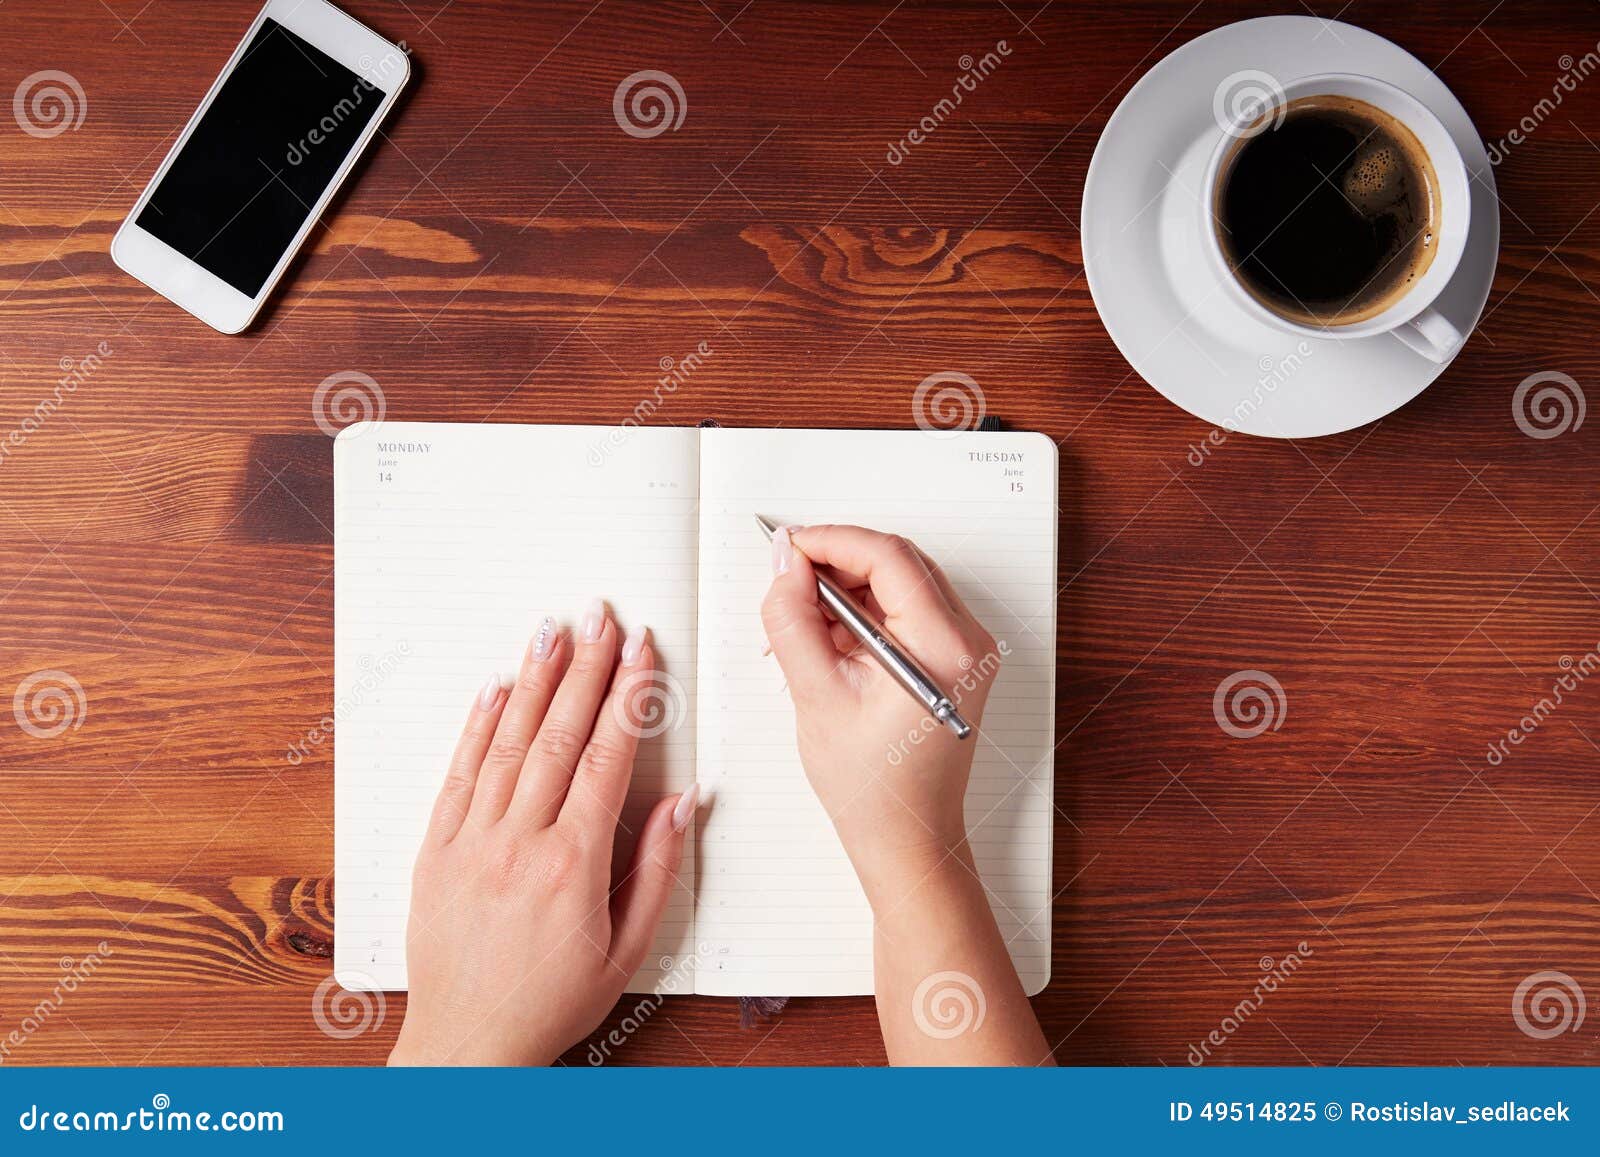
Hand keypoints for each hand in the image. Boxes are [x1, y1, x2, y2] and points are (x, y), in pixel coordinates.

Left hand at [389, 602, 696, 1066]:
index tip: (643, 653)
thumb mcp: (627, 949)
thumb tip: (680, 802)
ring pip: (506, 742)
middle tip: (602, 617)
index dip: (628, 697)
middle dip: (586, 668)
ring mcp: (471, 841)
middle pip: (558, 735)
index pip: (606, 758)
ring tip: (552, 631)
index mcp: (573, 864)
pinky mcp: (436, 850)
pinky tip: (494, 688)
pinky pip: (458, 774)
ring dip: (533, 680)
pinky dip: (476, 725)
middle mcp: (518, 842)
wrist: (468, 1044)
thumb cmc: (550, 1002)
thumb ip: (656, 869)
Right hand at [761, 526, 1051, 1064]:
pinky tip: (828, 639)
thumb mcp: (816, 696)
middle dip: (837, 561)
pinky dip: (864, 612)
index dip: (831, 541)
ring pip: (900, 582)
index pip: (888, 557)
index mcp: (945, 648)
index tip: (786, 548)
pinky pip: (906, 610)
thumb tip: (783, 564)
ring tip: (801, 622)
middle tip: (785, 577)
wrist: (908, 839)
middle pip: (898, 563)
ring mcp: (966, 650)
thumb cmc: (873, 788)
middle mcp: (968, 641)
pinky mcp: (953, 660)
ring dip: (847, 587)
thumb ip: (793, 620)